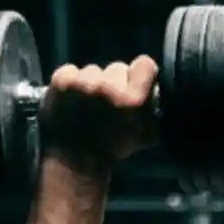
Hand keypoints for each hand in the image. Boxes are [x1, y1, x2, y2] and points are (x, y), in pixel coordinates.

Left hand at [39, 56, 159, 169]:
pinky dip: (71, 82)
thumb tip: (162, 93)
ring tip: (87, 102)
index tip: (137, 81)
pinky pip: (70, 70)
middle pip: (117, 67)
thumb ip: (155, 113)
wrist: (74, 159)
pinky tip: (71, 99)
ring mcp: (83, 83)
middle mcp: (109, 88)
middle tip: (109, 99)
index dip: (142, 72)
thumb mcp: (144, 135)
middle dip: (115, 81)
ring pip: (93, 70)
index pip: (145, 64)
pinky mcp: (61, 81)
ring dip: (92, 82)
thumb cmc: (112, 149)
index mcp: (132, 100)